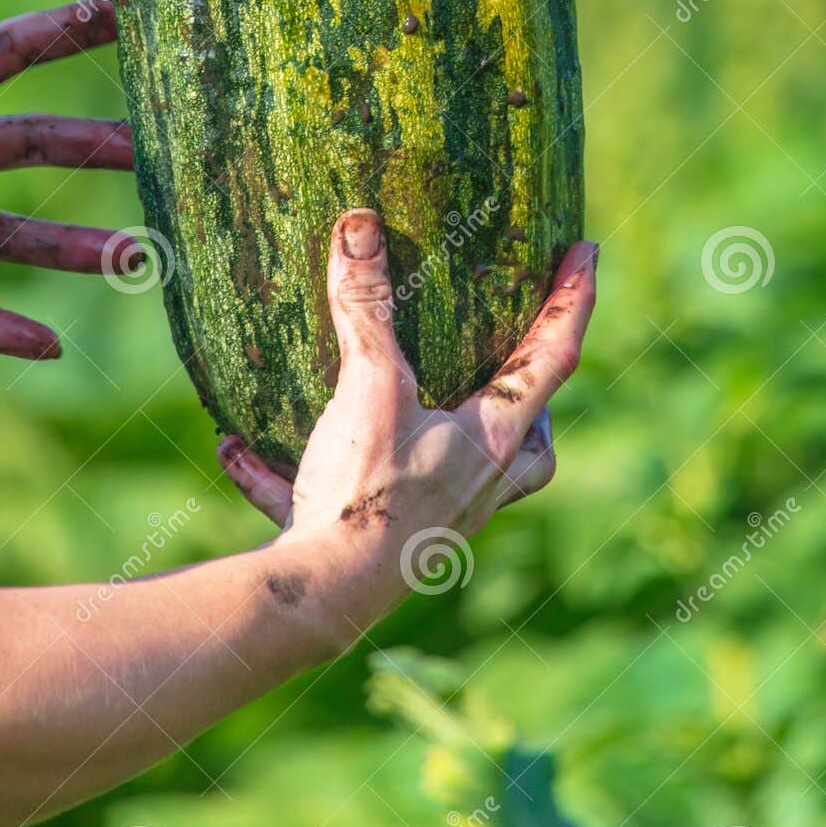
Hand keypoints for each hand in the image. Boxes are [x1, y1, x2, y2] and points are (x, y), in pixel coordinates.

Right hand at [219, 208, 595, 643]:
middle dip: (530, 409)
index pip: (552, 357)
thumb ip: (364, 306)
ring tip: (421, 413)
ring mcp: (435, 523)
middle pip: (532, 446)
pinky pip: (350, 503)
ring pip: (465, 484)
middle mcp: (476, 486)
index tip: (586, 250)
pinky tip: (238, 453)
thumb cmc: (368, 494)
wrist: (324, 600)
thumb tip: (358, 226)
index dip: (572, 299)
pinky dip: (300, 476)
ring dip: (448, 447)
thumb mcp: (368, 387)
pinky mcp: (381, 547)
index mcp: (492, 442)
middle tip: (519, 370)